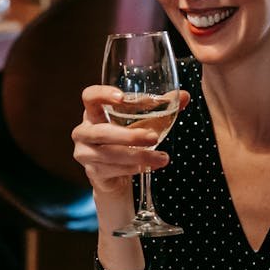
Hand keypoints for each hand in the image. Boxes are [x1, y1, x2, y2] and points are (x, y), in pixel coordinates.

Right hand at [70, 85, 189, 193]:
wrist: (114, 175)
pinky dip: (132, 168)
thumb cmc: (126, 141)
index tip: (122, 98)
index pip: (89, 97)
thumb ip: (162, 109)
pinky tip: (147, 167)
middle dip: (129, 135)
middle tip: (153, 137)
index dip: (102, 95)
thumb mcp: (143, 123)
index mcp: (93, 113)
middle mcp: (84, 132)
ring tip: (162, 158)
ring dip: (138, 156)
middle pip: (101, 132)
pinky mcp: (92, 172)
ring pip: (110, 154)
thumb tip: (185, 96)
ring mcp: (85, 153)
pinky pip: (112, 169)